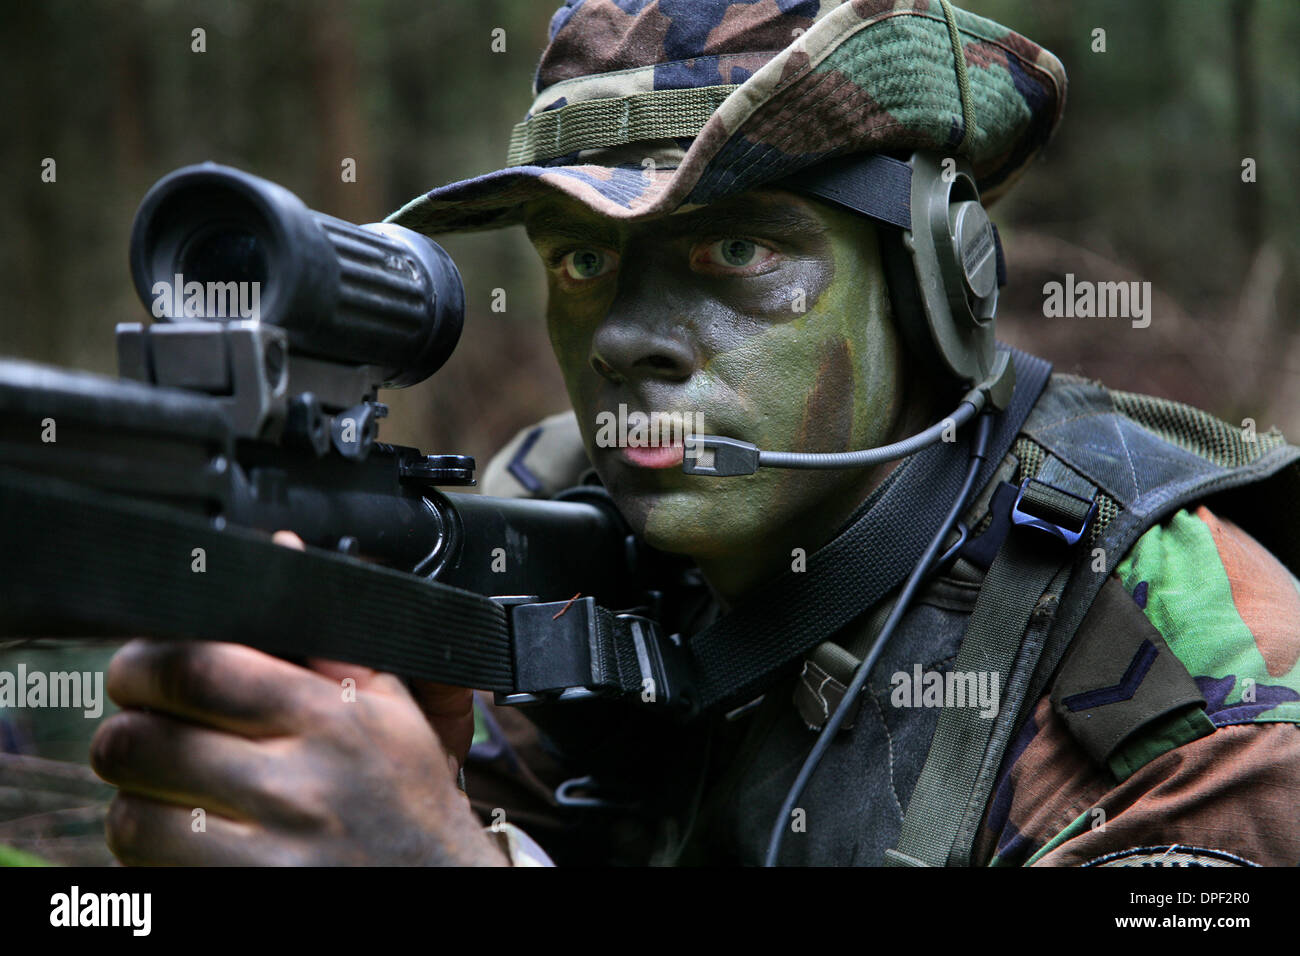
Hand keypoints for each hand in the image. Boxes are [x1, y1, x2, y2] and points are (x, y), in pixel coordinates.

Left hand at [90, 531, 506, 865]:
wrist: (439, 890)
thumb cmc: (407, 798)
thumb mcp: (388, 704)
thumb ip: (324, 632)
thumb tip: (280, 549)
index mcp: (328, 716)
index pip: (197, 666)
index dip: (144, 662)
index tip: (140, 669)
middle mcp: (296, 784)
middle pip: (144, 740)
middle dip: (125, 730)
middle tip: (143, 728)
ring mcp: (268, 853)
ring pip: (131, 813)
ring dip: (133, 797)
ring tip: (163, 788)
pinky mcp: (243, 900)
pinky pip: (148, 871)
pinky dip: (147, 851)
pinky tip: (182, 836)